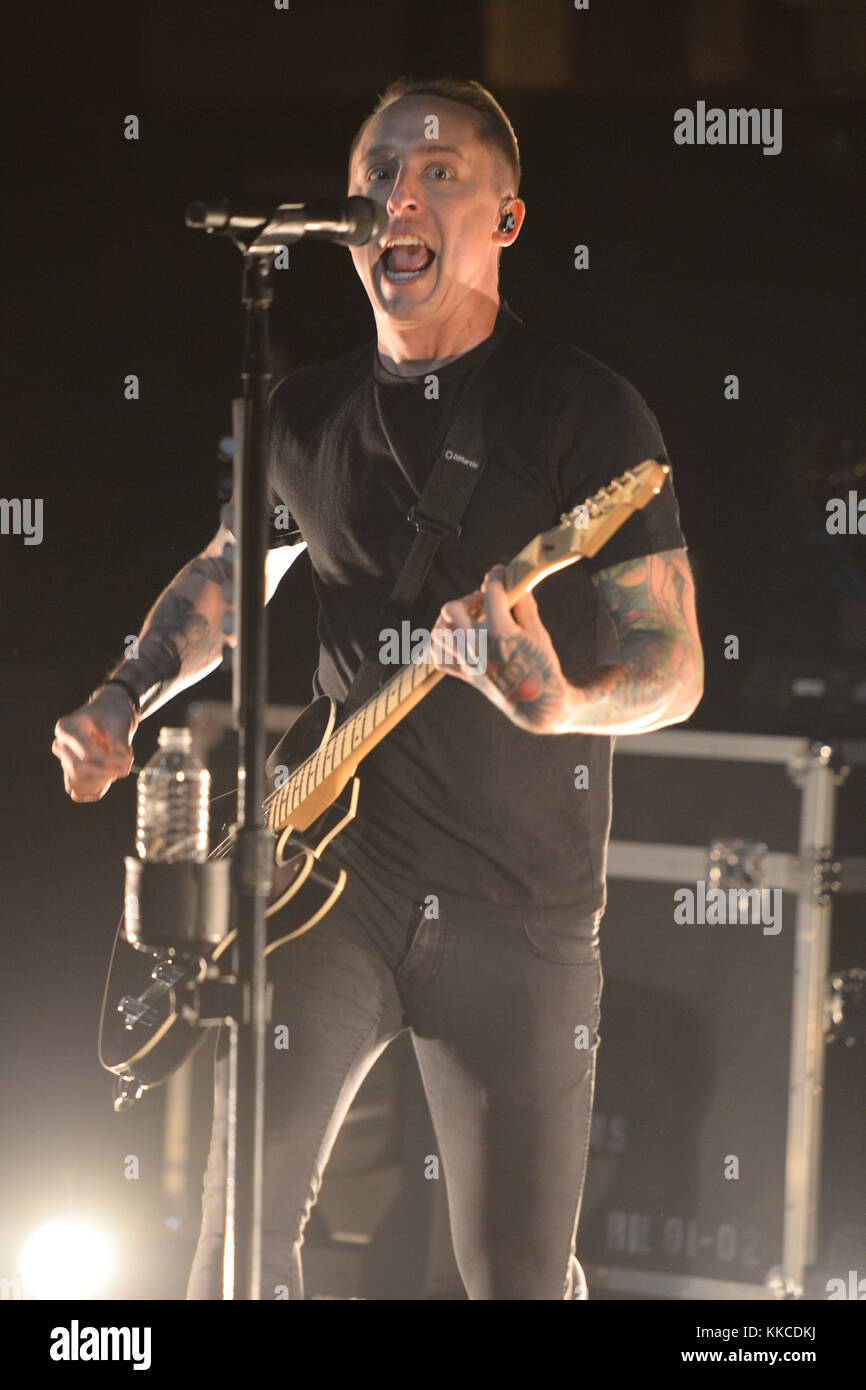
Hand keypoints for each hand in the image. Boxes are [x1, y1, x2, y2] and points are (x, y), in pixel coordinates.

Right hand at [53, 686, 137, 801]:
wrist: (110, 714)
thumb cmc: (115, 715)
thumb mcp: (121, 722)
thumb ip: (121, 742)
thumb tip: (125, 766)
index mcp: (67, 728)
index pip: (86, 754)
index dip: (110, 761)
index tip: (129, 757)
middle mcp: (60, 744)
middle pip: (77, 770)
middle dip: (106, 772)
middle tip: (126, 765)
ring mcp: (64, 760)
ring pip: (75, 783)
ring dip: (101, 782)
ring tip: (118, 769)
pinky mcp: (71, 771)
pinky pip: (77, 792)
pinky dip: (95, 790)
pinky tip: (111, 777)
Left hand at [430, 564, 572, 732]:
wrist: (538, 706)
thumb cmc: (543, 668)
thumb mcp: (540, 635)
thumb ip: (525, 608)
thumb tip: (518, 587)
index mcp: (501, 633)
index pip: (491, 592)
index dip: (496, 576)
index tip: (499, 571)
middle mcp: (478, 647)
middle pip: (452, 608)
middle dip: (469, 597)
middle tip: (484, 600)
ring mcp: (468, 663)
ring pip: (439, 632)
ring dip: (450, 619)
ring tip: (468, 617)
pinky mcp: (464, 676)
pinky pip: (439, 657)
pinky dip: (443, 644)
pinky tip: (458, 636)